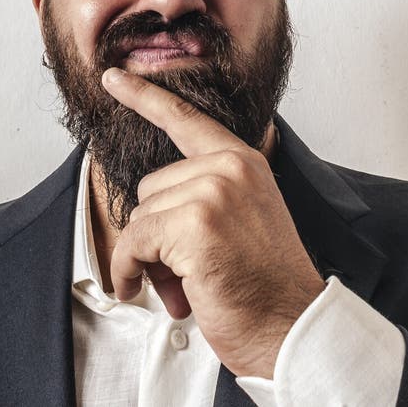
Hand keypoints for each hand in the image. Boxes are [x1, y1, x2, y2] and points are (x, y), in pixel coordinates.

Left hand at [101, 67, 325, 378]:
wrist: (294, 329)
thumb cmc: (264, 285)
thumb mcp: (242, 221)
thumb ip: (204, 198)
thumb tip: (147, 216)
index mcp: (243, 161)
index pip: (186, 120)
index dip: (144, 96)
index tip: (113, 77)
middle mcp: (230, 167)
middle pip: (150, 187)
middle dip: (158, 234)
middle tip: (189, 270)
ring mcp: (214, 191)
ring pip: (141, 216)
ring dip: (150, 258)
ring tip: (187, 285)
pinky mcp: (196, 224)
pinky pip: (135, 243)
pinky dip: (132, 272)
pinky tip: (157, 294)